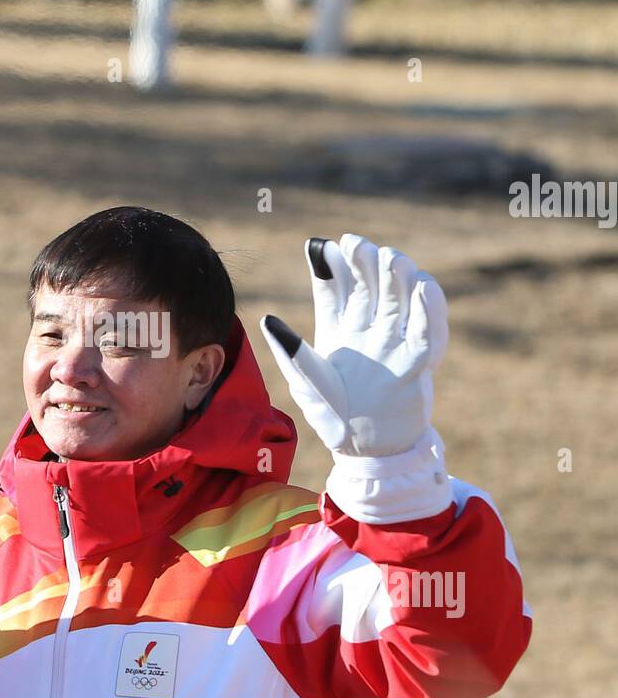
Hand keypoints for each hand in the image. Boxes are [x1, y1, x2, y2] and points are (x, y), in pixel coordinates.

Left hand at [260, 234, 448, 458]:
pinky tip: (423, 286)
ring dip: (397, 276)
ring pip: (400, 300)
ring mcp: (394, 344)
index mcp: (338, 330)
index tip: (322, 246)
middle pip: (369, 286)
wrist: (366, 453)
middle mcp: (368, 331)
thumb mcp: (307, 384)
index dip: (330, 267)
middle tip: (356, 245)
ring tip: (390, 257)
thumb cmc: (333, 418)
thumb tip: (269, 321)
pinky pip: (427, 333)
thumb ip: (292, 353)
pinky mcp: (417, 365)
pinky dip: (429, 309)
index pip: (335, 289)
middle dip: (365, 263)